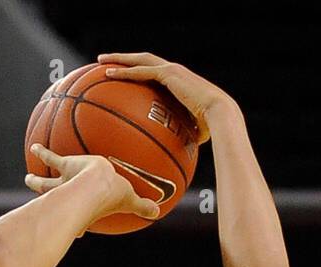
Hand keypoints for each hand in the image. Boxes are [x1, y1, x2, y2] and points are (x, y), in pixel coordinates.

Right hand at [25, 143, 159, 220]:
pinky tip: (34, 146)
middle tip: (45, 206)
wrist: (97, 183)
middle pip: (59, 202)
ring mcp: (64, 184)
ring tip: (28, 178)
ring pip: (46, 184)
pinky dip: (42, 152)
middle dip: (52, 204)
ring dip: (37, 182)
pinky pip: (51, 158)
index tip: (79, 232)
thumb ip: (142, 205)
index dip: (81, 227)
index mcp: (85, 209)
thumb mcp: (130, 199)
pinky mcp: (65, 166)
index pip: (81, 222)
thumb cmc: (113, 195)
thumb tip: (158, 212)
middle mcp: (70, 199)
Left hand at [96, 52, 233, 143]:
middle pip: (144, 60)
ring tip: (101, 61)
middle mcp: (174, 71)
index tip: (124, 72)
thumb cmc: (209, 127)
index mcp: (179, 81)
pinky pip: (142, 71)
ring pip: (140, 60)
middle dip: (124, 58)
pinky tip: (109, 74)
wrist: (220, 115)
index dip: (139, 69)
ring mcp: (172, 70)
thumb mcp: (190, 130)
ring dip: (120, 59)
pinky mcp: (170, 74)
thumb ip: (179, 135)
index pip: (154, 71)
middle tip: (104, 61)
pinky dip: (125, 71)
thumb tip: (173, 155)